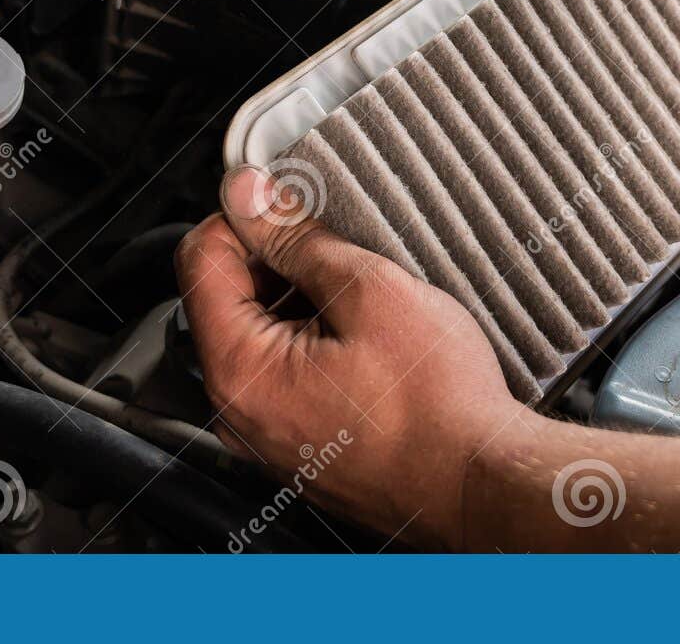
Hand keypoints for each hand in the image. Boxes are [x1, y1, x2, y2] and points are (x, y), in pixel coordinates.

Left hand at [175, 166, 537, 547]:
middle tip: (340, 250)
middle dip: (277, 261)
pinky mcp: (301, 444)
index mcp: (240, 371)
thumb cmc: (436, 406)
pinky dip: (318, 341)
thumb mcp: (369, 291)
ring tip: (365, 299)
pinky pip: (287, 374)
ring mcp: (268, 434)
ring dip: (303, 300)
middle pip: (226, 297)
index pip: (199, 259)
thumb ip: (298, 239)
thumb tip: (249, 197)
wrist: (480, 483)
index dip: (243, 216)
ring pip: (261, 334)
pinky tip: (369, 336)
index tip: (285, 200)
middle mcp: (240, 412)